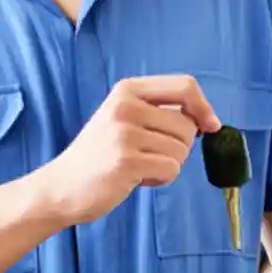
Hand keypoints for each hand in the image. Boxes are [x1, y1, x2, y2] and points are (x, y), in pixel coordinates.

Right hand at [34, 75, 221, 224]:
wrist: (60, 187)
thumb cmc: (100, 154)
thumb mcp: (124, 117)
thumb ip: (159, 110)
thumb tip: (207, 118)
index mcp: (128, 89)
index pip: (185, 86)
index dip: (204, 106)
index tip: (211, 125)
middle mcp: (125, 106)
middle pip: (188, 125)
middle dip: (180, 146)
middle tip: (149, 154)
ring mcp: (124, 134)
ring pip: (182, 150)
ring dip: (168, 164)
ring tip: (139, 165)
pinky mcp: (125, 162)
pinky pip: (171, 169)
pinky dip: (161, 179)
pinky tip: (136, 178)